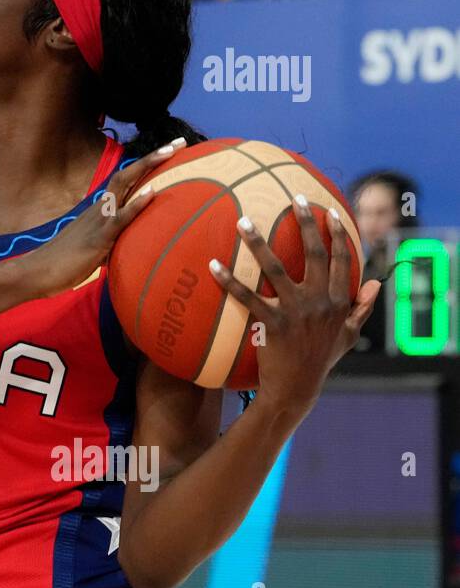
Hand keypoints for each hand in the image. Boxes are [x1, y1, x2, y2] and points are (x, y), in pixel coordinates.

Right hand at [23, 137, 186, 297]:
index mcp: (99, 210)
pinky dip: (136, 204)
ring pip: (124, 185)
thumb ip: (110, 242)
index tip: (169, 151)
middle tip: (180, 142)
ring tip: (171, 152)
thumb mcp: (92, 249)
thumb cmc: (61, 264)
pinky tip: (153, 192)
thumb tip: (126, 247)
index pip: (125, 181)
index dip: (146, 165)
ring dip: (148, 167)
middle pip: (128, 174)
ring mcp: (98, 220)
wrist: (35, 272)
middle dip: (154, 157)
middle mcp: (99, 208)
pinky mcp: (97, 238)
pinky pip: (119, 218)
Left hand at [209, 196, 380, 415]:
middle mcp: (321, 302)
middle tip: (295, 197)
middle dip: (307, 223)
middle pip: (316, 255)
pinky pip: (247, 297)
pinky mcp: (272, 324)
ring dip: (258, 242)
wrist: (296, 389)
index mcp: (339, 303)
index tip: (330, 211)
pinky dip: (229, 280)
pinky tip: (212, 264)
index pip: (343, 261)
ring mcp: (296, 312)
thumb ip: (361, 308)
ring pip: (276, 269)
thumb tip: (375, 283)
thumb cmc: (320, 360)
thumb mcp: (348, 335)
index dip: (338, 235)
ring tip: (243, 220)